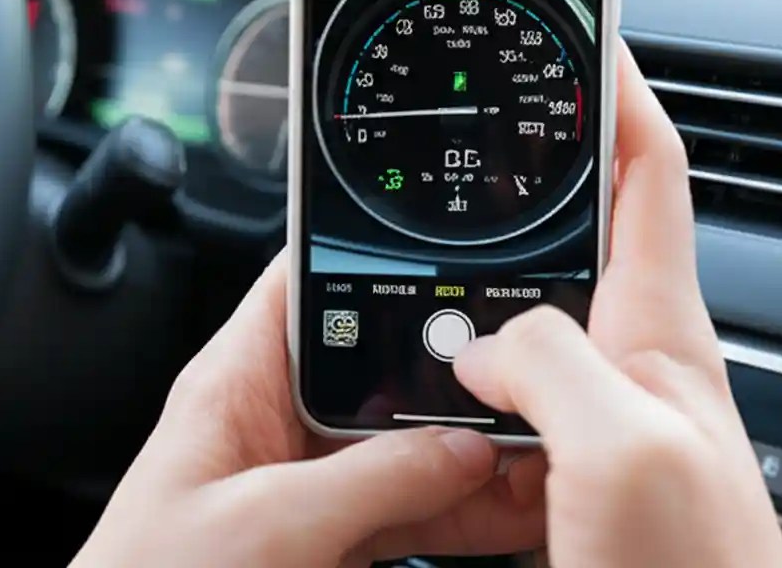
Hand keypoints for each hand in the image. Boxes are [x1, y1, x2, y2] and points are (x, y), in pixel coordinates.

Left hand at [72, 257, 545, 566]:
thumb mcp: (263, 523)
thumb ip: (369, 481)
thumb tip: (462, 450)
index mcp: (239, 381)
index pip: (307, 282)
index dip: (370, 253)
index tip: (445, 249)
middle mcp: (281, 420)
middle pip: (383, 366)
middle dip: (452, 369)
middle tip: (525, 372)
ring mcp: (315, 481)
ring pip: (411, 442)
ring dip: (475, 446)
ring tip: (542, 445)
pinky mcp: (337, 534)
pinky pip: (416, 506)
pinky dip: (468, 508)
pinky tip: (514, 505)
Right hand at [454, 45, 781, 567]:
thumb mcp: (622, 448)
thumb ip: (549, 363)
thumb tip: (486, 342)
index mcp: (659, 335)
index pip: (651, 179)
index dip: (618, 98)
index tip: (583, 44)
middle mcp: (633, 367)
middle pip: (584, 238)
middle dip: (537, 183)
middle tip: (485, 141)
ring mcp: (602, 420)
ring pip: (535, 321)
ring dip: (487, 288)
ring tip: (437, 260)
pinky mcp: (571, 474)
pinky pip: (512, 398)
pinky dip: (469, 376)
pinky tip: (437, 386)